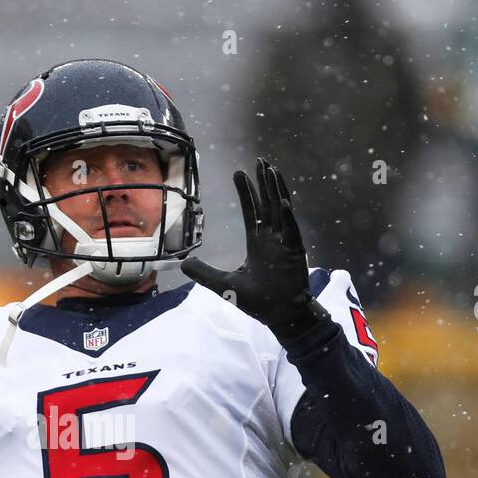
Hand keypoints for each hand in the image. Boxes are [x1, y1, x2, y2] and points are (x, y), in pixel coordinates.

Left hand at [180, 157, 329, 343]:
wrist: (278, 316)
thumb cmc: (257, 302)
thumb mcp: (224, 285)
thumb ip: (205, 273)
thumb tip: (182, 264)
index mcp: (258, 244)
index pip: (252, 212)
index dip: (247, 193)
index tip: (240, 173)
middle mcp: (272, 239)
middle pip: (267, 204)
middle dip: (263, 183)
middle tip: (259, 161)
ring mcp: (284, 244)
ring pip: (280, 210)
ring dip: (276, 190)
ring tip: (271, 170)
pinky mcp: (295, 252)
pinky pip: (291, 230)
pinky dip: (288, 215)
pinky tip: (283, 200)